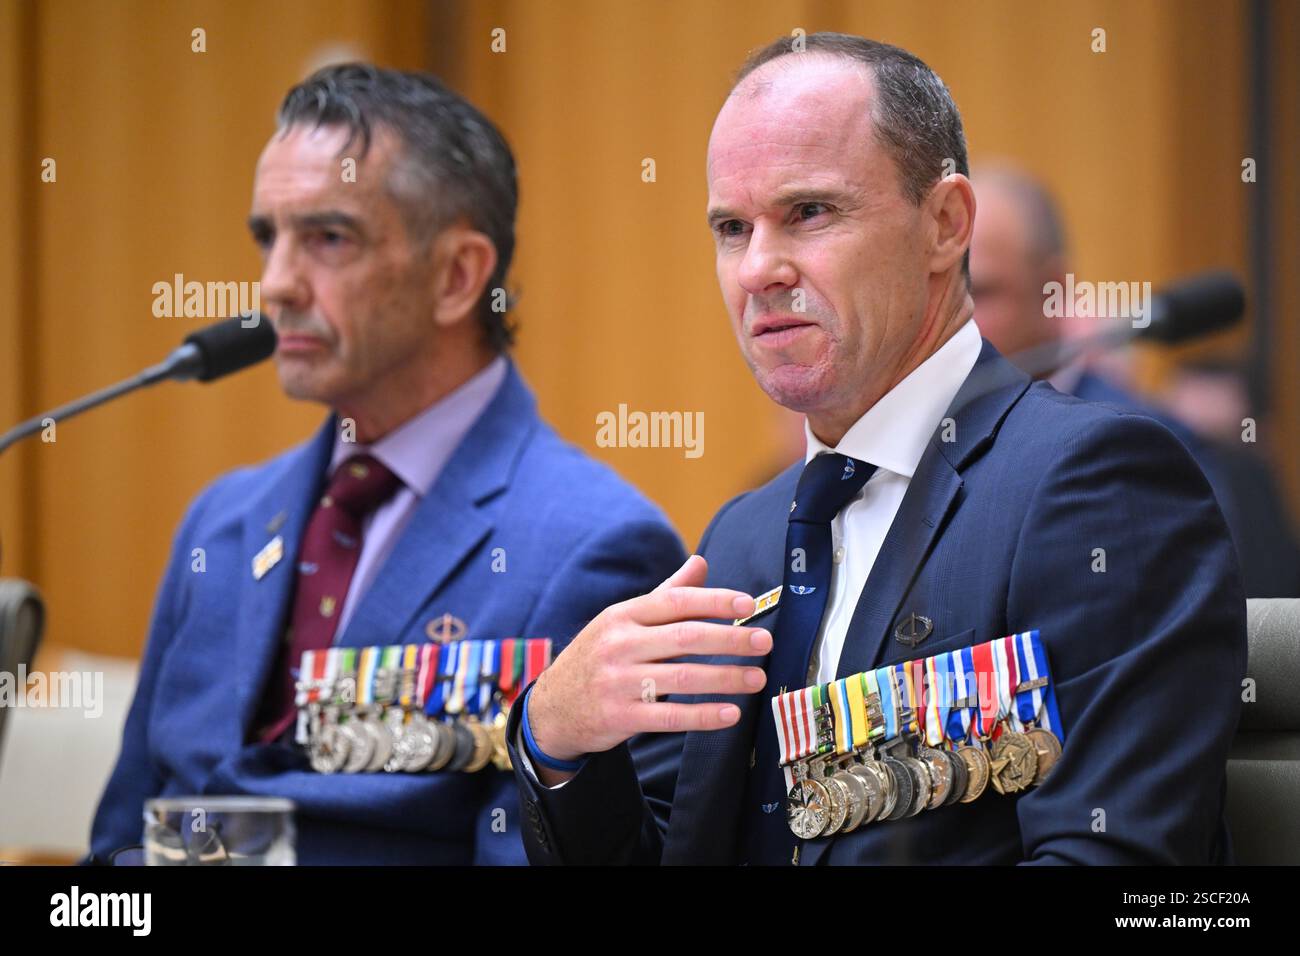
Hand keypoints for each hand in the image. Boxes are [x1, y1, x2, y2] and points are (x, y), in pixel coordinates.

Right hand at [527, 555, 770, 769]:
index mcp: (623, 615)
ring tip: (757, 679)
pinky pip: (670, 716)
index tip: (748, 604)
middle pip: (685, 637)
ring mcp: (618, 682)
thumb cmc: (599, 657)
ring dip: (726, 679)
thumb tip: (700, 563)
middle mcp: (619, 644)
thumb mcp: (623, 621)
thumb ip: (665, 595)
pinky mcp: (620, 717)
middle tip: (764, 642)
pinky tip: (730, 714)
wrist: (552, 708)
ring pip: (683, 677)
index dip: (713, 601)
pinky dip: (703, 715)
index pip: (675, 602)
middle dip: (730, 639)